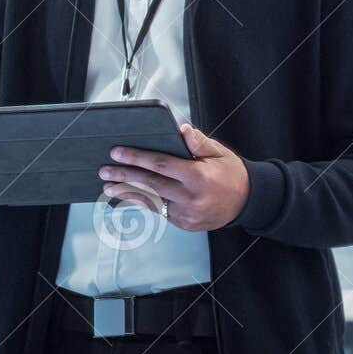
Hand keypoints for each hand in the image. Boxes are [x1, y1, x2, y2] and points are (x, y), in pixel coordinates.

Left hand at [99, 125, 250, 232]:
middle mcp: (191, 198)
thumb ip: (199, 143)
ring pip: (151, 202)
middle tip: (105, 171)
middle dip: (124, 176)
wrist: (247, 202)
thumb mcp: (219, 153)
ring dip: (128, 193)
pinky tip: (130, 196)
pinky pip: (160, 212)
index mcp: (198, 177)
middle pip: (150, 185)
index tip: (118, 152)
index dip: (137, 158)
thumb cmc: (232, 174)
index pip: (160, 165)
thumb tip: (182, 130)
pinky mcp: (185, 224)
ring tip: (108, 187)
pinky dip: (144, 202)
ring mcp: (187, 214)